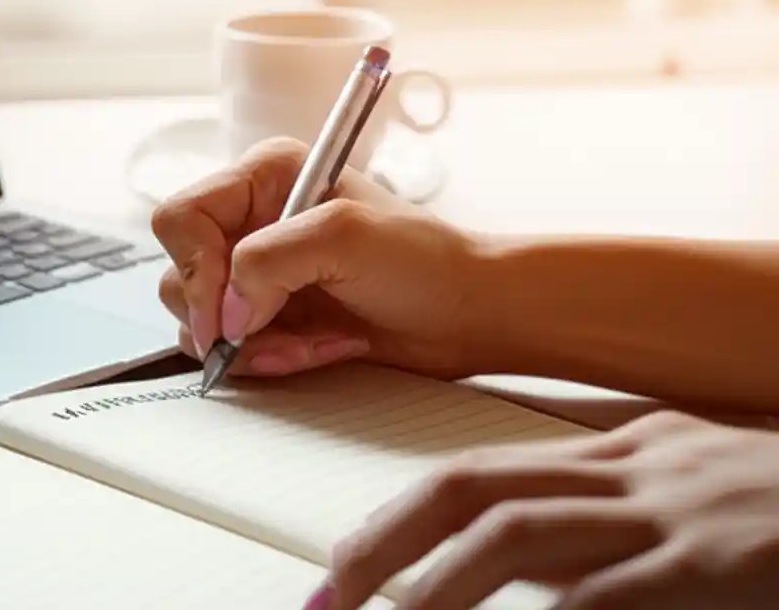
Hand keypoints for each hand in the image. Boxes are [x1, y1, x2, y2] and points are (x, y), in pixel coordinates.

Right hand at [151, 136, 477, 377]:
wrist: (467, 315)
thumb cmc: (424, 262)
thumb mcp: (346, 238)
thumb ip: (269, 260)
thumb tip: (223, 312)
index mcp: (264, 177)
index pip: (182, 218)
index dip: (196, 268)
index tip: (227, 313)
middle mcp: (251, 219)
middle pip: (180, 273)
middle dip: (224, 315)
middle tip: (271, 331)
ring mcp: (257, 271)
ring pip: (198, 317)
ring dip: (251, 344)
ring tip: (308, 343)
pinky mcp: (268, 315)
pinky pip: (230, 348)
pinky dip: (266, 359)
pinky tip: (315, 350)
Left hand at [319, 411, 778, 609]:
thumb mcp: (693, 497)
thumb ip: (607, 516)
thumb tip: (513, 557)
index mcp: (625, 450)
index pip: (482, 470)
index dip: (401, 515)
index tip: (348, 564)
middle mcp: (634, 467)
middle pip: (473, 487)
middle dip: (386, 538)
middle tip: (330, 590)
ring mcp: (674, 511)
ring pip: (518, 531)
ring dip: (437, 583)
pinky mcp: (716, 563)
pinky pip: (606, 597)